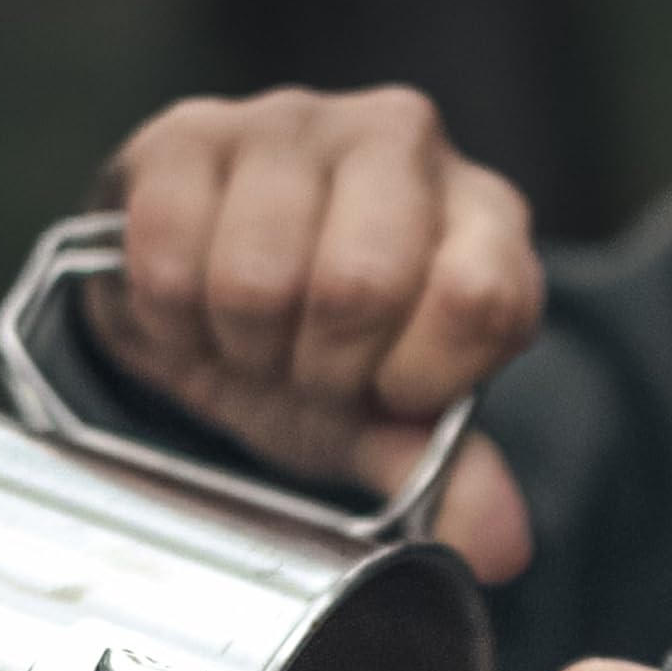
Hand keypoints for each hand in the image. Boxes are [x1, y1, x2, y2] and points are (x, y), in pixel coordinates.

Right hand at [88, 85, 542, 581]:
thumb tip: (502, 549)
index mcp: (486, 219)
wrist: (208, 303)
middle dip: (319, 368)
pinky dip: (173, 316)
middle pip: (360, 286)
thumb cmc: (320, 359)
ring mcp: (297, 121)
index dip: (417, 377)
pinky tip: (194, 307)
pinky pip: (169, 250)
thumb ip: (449, 478)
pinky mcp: (189, 126)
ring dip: (242, 344)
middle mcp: (405, 143)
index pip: (480, 299)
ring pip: (257, 275)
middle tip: (307, 372)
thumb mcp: (388, 428)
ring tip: (251, 340)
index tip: (386, 395)